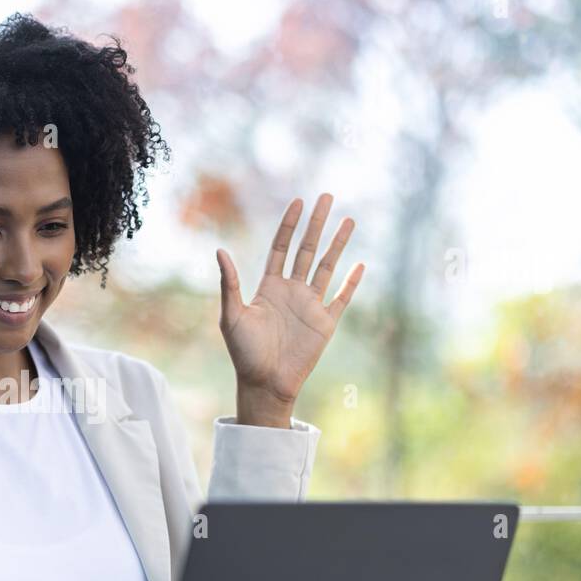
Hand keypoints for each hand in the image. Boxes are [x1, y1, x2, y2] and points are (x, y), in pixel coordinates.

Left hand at [216, 194, 363, 411]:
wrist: (264, 383)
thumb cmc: (244, 353)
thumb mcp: (232, 316)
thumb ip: (230, 284)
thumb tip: (220, 251)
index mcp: (269, 287)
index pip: (282, 247)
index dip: (289, 225)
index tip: (298, 201)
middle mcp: (292, 291)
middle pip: (307, 249)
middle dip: (317, 224)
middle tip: (327, 197)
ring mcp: (310, 306)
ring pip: (327, 267)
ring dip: (338, 244)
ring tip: (349, 220)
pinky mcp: (325, 323)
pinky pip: (342, 298)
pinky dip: (352, 282)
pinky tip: (360, 265)